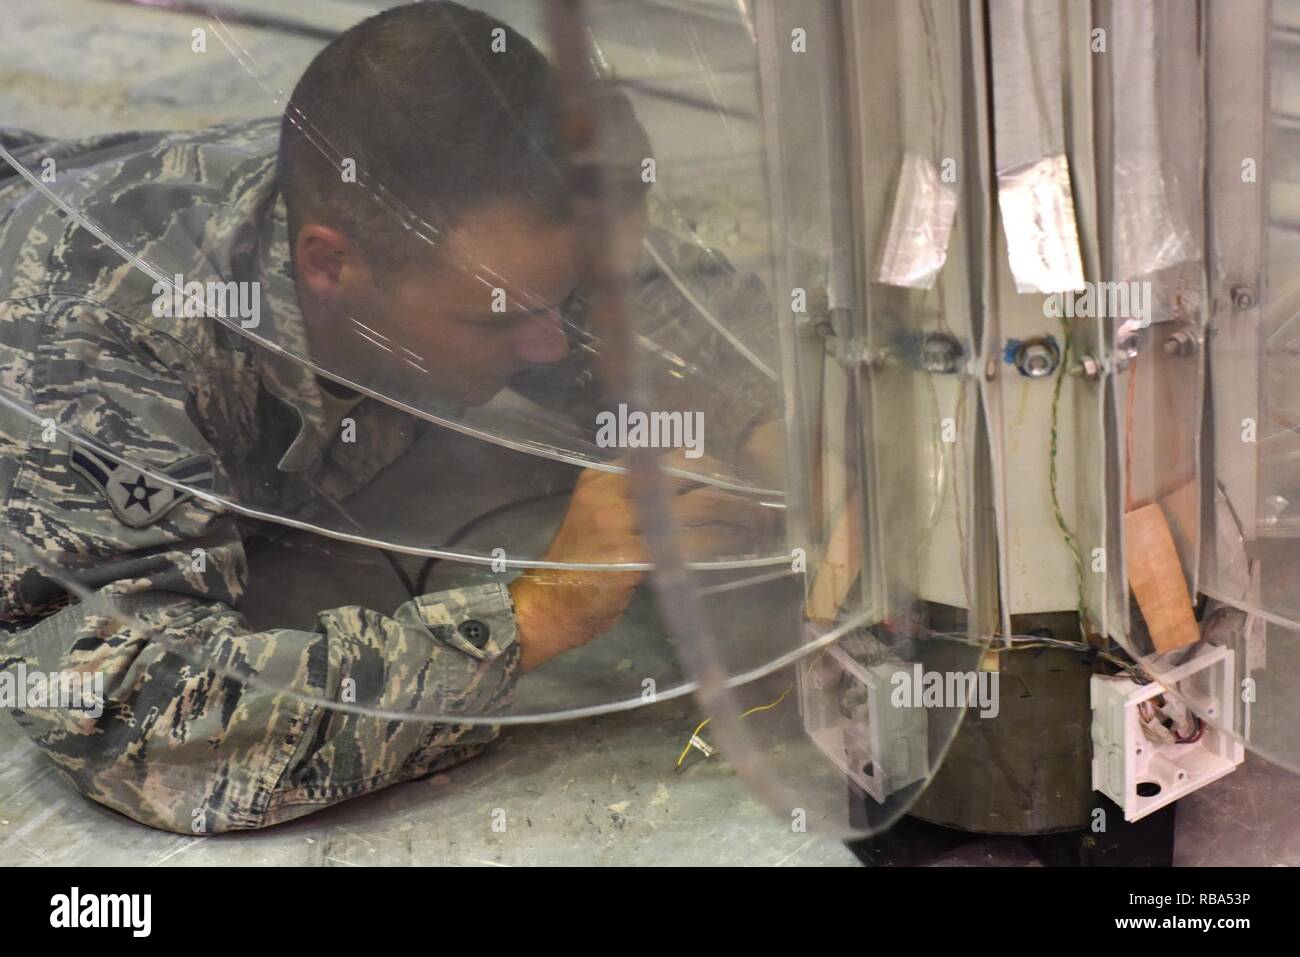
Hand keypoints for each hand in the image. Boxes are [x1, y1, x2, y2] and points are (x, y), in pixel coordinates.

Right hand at [509, 453, 779, 670]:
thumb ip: (634, 499)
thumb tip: (692, 490)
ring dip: (735, 513)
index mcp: (602, 476)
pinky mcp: (631, 556)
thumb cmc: (578, 567)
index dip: (703, 459)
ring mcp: (619, 521)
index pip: (662, 452)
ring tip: (759, 521)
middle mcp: (610, 490)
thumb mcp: (599, 516)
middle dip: (727, 483)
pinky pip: (691, 543)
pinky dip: (720, 544)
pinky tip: (737, 548)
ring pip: (696, 504)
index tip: (730, 472)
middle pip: (686, 471)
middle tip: (755, 498)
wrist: (547, 606)